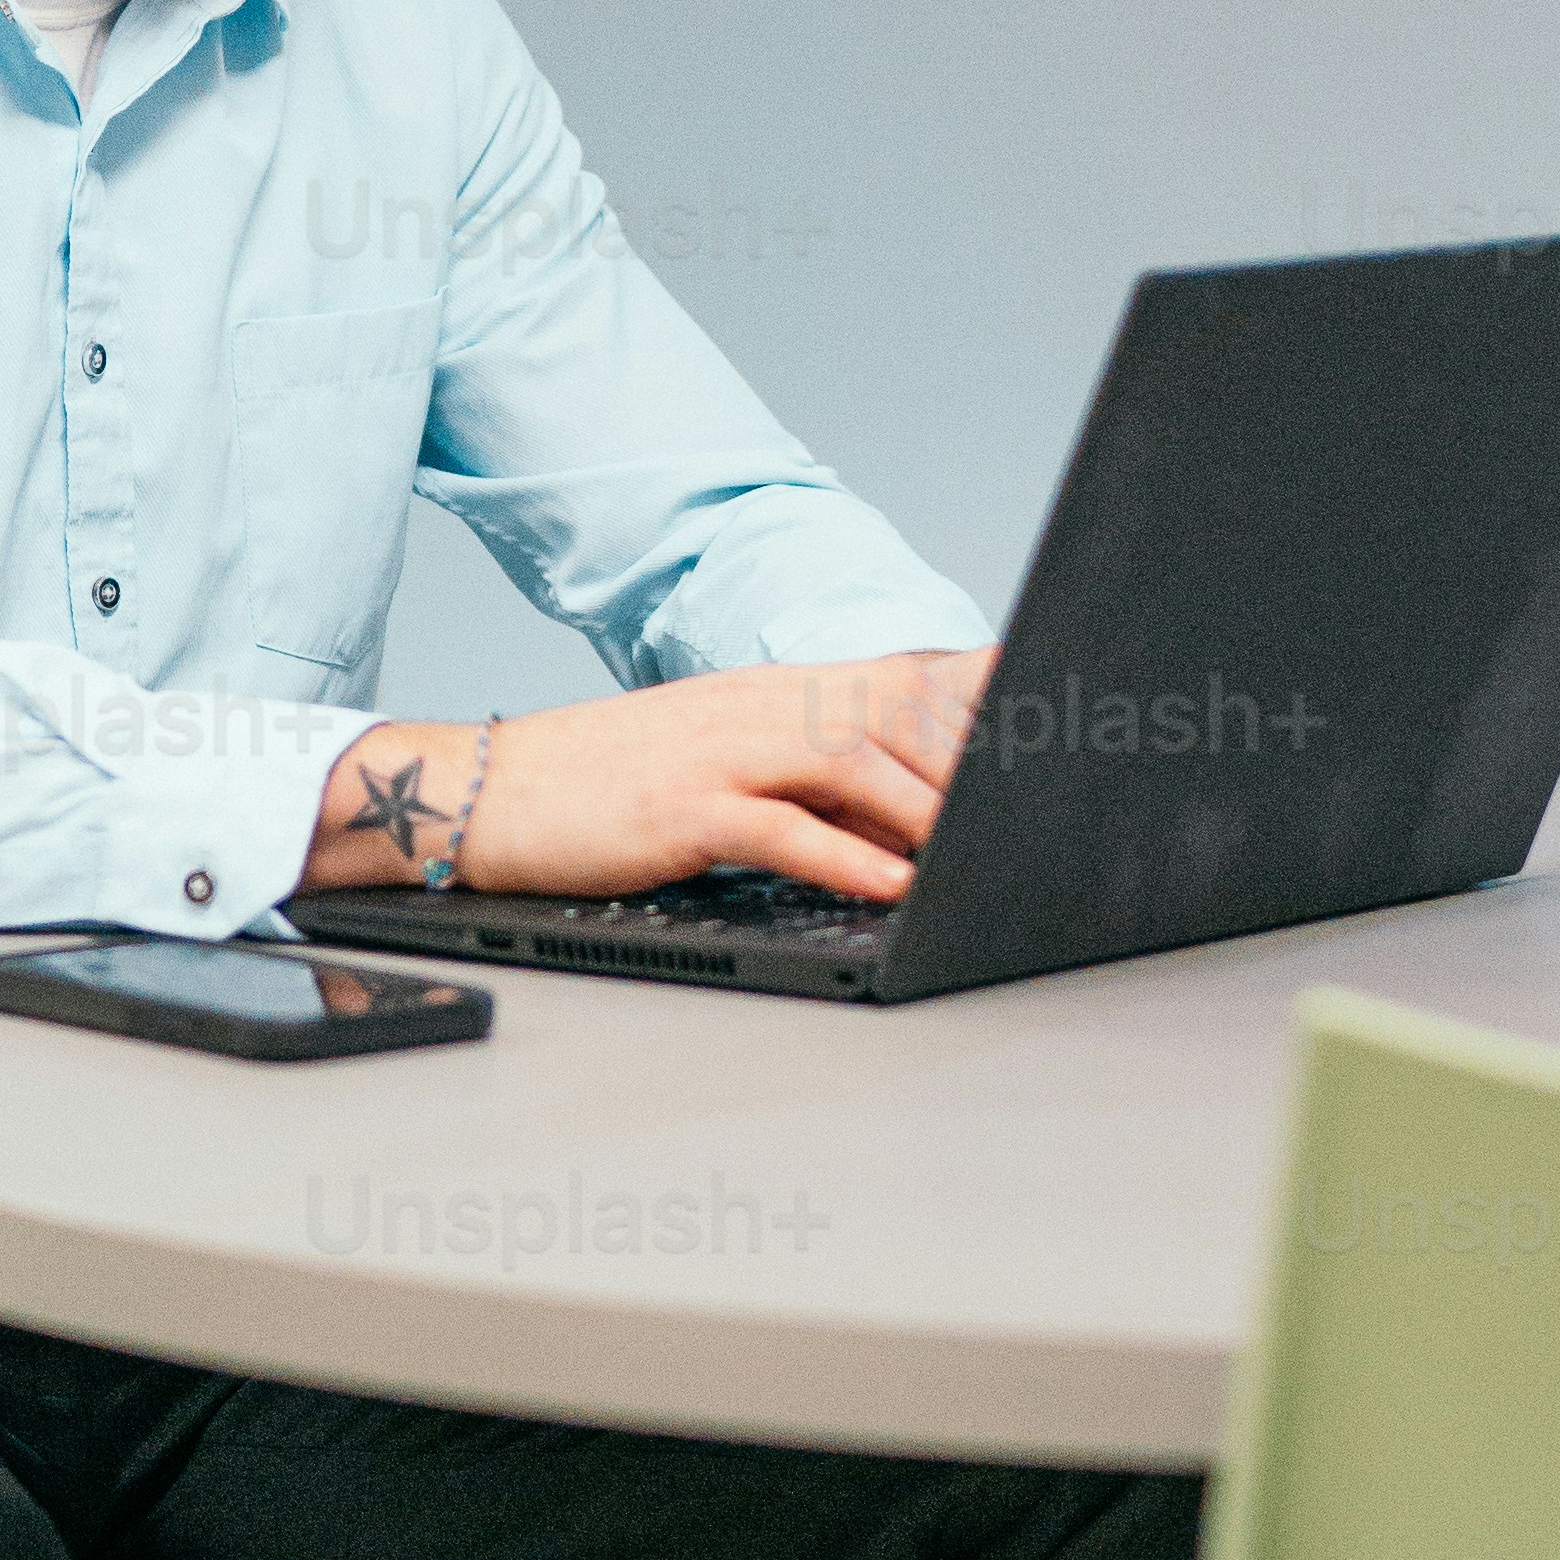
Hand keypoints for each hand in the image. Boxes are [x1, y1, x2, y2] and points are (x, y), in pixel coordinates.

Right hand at [309, 648, 994, 909]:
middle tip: (1049, 793)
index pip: (903, 677)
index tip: (1064, 704)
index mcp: (778, 693)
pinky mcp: (683, 809)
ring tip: (986, 845)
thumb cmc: (617, 786)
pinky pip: (780, 828)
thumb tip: (913, 810)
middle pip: (895, 711)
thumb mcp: (728, 762)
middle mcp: (760, 708)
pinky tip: (891, 882)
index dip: (987, 688)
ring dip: (927, 805)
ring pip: (851, 760)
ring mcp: (722, 752)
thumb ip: (820, 778)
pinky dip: (846, 854)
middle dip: (977, 752)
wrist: (494, 790)